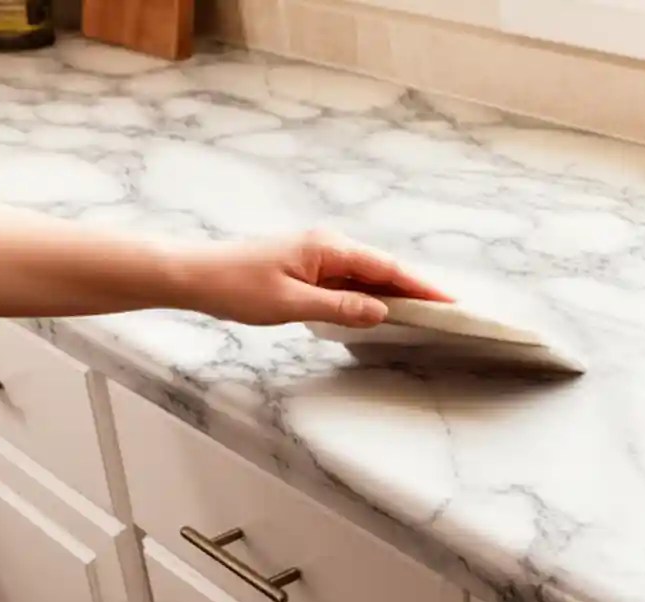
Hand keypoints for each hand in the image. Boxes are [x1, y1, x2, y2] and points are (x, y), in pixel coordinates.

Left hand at [178, 229, 451, 327]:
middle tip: (448, 310)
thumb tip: (383, 311)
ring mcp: (318, 256)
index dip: (421, 286)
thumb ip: (340, 308)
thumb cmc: (236, 287)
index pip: (387, 268)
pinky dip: (369, 296)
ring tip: (425, 313)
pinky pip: (349, 282)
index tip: (450, 301)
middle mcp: (328, 246)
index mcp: (329, 248)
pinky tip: (379, 311)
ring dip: (393, 294)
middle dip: (415, 289)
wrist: (194, 276)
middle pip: (383, 269)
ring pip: (367, 276)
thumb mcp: (291, 303)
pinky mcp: (308, 268)